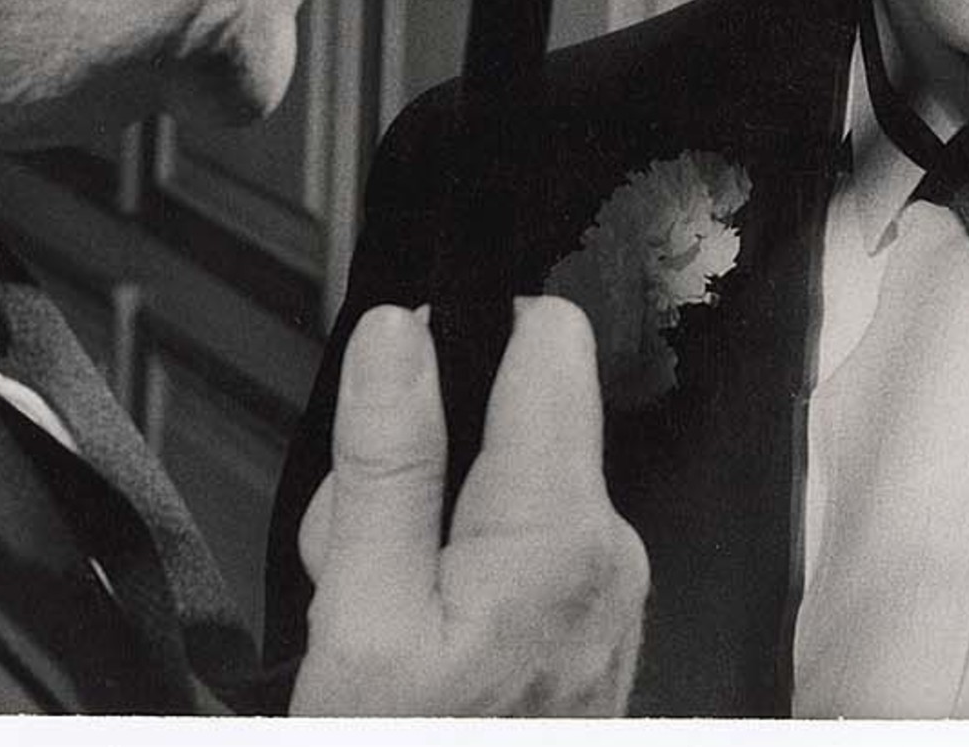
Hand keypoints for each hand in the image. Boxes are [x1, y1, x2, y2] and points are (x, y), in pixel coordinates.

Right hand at [289, 296, 648, 714]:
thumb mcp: (361, 613)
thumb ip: (385, 462)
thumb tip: (397, 334)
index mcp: (561, 532)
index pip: (552, 339)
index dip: (470, 332)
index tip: (406, 373)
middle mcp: (608, 552)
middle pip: (508, 417)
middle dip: (419, 459)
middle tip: (360, 551)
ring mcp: (606, 595)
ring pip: (500, 485)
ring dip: (424, 524)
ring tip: (379, 608)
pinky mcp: (588, 626)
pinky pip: (516, 550)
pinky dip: (453, 575)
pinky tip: (415, 637)